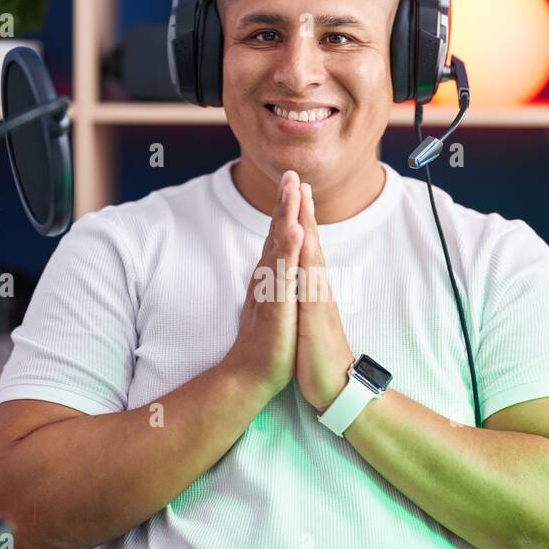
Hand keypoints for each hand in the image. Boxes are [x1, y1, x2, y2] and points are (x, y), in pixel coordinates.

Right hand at [223, 169, 303, 401]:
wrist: (251, 375)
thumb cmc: (266, 343)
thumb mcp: (273, 304)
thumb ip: (273, 282)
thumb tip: (274, 264)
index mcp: (271, 277)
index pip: (279, 237)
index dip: (286, 209)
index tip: (293, 183)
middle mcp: (268, 278)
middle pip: (277, 233)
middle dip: (285, 202)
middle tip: (290, 173)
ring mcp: (271, 290)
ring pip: (279, 246)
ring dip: (286, 216)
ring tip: (292, 190)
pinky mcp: (276, 305)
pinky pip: (283, 273)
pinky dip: (290, 250)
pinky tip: (297, 231)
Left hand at [294, 181, 355, 412]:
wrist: (337, 387)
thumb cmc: (319, 355)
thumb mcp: (308, 319)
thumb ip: (305, 298)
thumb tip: (300, 282)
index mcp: (312, 289)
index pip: (305, 247)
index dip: (300, 218)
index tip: (295, 190)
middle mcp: (317, 288)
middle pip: (310, 241)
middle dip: (303, 209)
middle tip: (298, 178)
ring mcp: (318, 300)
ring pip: (311, 255)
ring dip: (306, 224)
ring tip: (300, 196)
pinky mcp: (316, 315)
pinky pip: (308, 283)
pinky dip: (304, 260)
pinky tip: (301, 241)